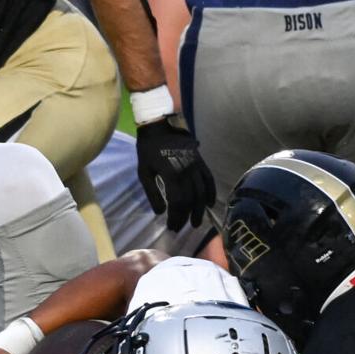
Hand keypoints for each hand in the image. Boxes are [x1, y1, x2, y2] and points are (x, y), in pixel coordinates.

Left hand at [135, 115, 215, 230]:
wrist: (159, 125)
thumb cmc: (148, 150)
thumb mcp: (143, 172)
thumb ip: (152, 193)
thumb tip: (160, 212)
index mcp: (171, 174)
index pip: (177, 202)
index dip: (176, 217)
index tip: (171, 226)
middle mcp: (187, 171)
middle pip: (190, 200)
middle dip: (186, 216)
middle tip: (180, 228)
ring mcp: (196, 165)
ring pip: (202, 192)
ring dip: (199, 209)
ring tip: (195, 222)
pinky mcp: (201, 161)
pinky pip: (209, 179)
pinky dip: (211, 192)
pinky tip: (209, 204)